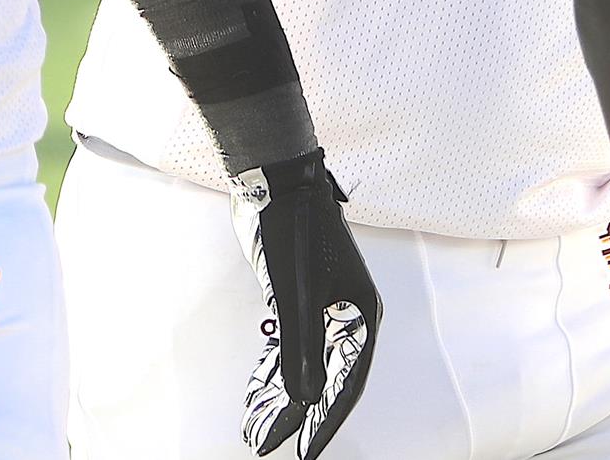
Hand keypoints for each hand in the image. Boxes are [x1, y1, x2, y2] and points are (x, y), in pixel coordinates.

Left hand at [229, 150, 379, 457]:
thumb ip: (300, 348)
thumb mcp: (294, 293)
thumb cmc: (289, 229)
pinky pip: (287, 343)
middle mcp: (344, 315)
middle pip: (322, 378)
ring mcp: (320, 305)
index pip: (343, 384)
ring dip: (277, 395)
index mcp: (357, 316)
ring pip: (301, 363)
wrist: (271, 177)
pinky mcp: (296, 296)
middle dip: (293, 416)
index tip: (302, 453)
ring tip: (252, 427)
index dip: (322, 423)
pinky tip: (255, 390)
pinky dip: (271, 367)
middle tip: (263, 443)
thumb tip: (303, 400)